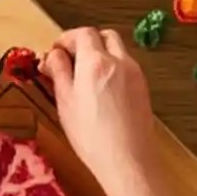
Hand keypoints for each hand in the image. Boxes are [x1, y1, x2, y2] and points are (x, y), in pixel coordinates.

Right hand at [41, 28, 196, 195]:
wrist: (127, 161)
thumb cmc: (91, 135)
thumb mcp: (65, 102)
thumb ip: (59, 72)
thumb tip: (53, 55)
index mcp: (96, 61)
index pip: (82, 34)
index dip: (66, 39)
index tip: (55, 53)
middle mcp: (120, 61)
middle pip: (104, 36)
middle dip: (86, 42)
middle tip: (70, 61)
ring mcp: (135, 74)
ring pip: (117, 51)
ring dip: (100, 55)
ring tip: (84, 79)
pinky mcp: (143, 88)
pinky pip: (126, 68)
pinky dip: (112, 69)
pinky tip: (101, 93)